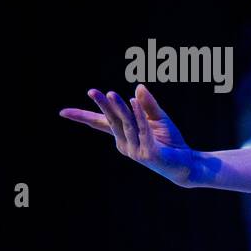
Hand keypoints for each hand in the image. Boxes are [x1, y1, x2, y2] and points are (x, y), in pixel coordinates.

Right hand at [59, 85, 197, 186]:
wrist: (187, 163)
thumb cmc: (170, 142)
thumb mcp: (159, 120)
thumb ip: (148, 105)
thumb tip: (138, 87)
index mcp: (124, 136)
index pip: (101, 124)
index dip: (83, 117)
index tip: (63, 112)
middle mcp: (125, 144)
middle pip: (112, 121)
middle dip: (103, 106)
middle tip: (92, 91)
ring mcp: (136, 150)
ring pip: (126, 124)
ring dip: (119, 108)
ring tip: (111, 93)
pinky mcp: (149, 154)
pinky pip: (143, 130)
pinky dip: (139, 115)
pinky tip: (134, 101)